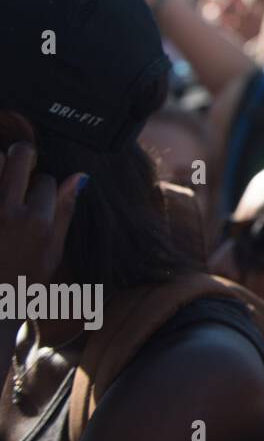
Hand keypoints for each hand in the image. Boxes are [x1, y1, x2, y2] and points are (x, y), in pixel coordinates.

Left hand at [0, 142, 83, 290]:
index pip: (47, 179)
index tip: (40, 199)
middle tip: (24, 165)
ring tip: (4, 183)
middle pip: (20, 155)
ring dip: (1, 166)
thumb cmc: (21, 284)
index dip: (45, 186)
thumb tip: (79, 177)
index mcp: (36, 222)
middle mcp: (7, 211)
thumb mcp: (52, 252)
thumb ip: (64, 212)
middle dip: (25, 156)